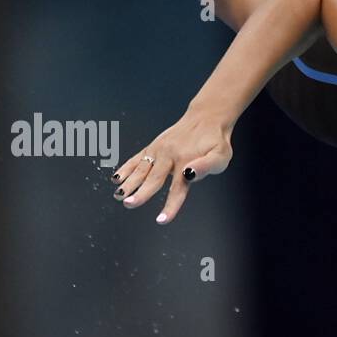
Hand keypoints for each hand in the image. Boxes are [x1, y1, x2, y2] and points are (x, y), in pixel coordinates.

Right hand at [110, 109, 232, 222]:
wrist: (206, 117)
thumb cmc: (215, 141)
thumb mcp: (220, 155)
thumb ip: (206, 166)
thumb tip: (189, 174)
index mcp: (185, 161)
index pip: (177, 189)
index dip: (170, 206)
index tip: (161, 220)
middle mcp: (169, 155)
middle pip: (153, 178)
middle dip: (140, 193)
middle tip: (128, 204)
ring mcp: (159, 150)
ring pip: (141, 168)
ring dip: (129, 182)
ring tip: (118, 195)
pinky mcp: (153, 146)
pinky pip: (137, 159)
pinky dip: (126, 168)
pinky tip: (116, 179)